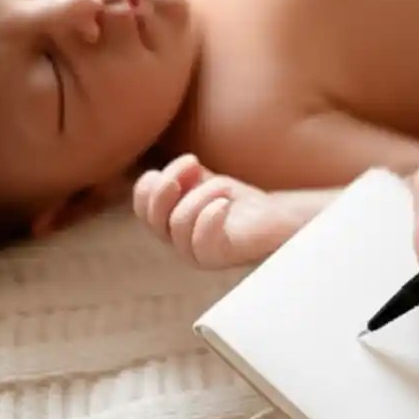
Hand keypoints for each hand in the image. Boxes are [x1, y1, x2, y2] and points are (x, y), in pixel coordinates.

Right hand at [133, 154, 303, 268]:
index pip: (141, 205)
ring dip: (202, 194)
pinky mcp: (218, 257)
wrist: (276, 221)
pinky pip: (200, 241)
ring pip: (177, 222)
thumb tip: (158, 174)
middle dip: (168, 184)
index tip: (191, 161)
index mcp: (169, 223)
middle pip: (151, 216)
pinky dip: (209, 216)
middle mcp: (178, 242)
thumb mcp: (205, 182)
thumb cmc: (240, 203)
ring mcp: (196, 253)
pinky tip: (225, 204)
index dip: (156, 179)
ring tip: (225, 187)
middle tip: (194, 162)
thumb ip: (182, 177)